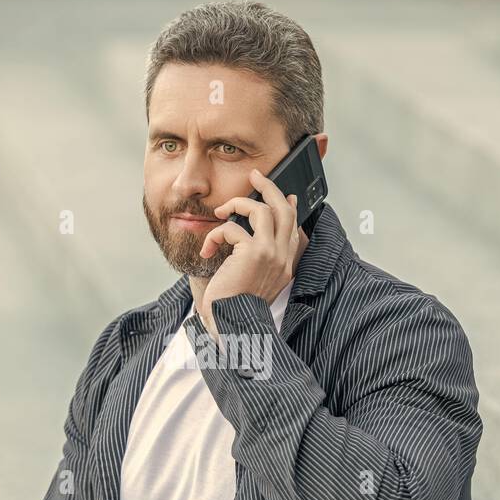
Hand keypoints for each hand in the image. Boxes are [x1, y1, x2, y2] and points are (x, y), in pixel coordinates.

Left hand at [198, 168, 304, 337]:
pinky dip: (215, 234)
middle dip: (269, 187)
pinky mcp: (253, 253)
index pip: (293, 225)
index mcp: (284, 264)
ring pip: (261, 209)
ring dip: (237, 204)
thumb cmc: (234, 305)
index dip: (288, 205)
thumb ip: (255, 258)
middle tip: (255, 175)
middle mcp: (282, 257)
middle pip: (283, 209)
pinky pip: (232, 228)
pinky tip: (207, 249)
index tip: (284, 195)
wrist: (231, 324)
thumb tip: (248, 234)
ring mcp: (270, 253)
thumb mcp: (251, 280)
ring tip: (220, 212)